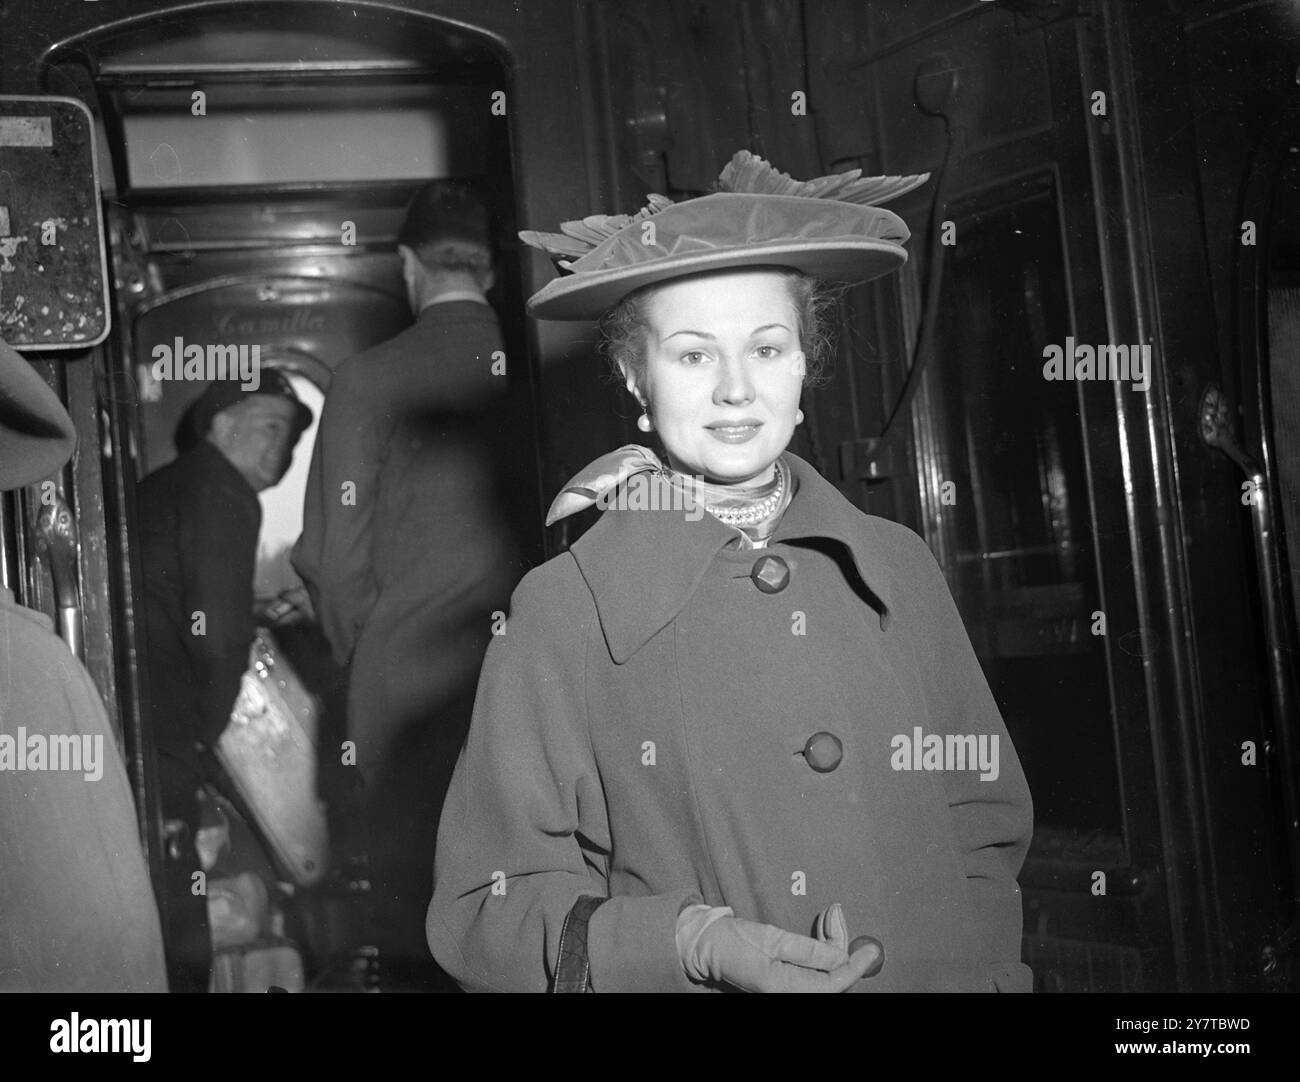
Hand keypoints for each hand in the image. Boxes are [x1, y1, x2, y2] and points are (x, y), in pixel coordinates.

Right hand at [678, 905, 879, 991]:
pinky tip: (822, 929)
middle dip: (840, 944)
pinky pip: (815, 971)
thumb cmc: (734, 940)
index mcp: (784, 986)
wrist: (708, 947)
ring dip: (832, 944)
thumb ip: (806, 950)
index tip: (871, 949)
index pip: (833, 983)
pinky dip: (822, 949)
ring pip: (826, 973)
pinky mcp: (788, 981)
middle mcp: (789, 993)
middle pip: (832, 977)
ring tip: (829, 915)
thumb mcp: (771, 938)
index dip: (855, 966)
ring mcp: (788, 989)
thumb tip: (839, 957)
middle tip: (836, 912)